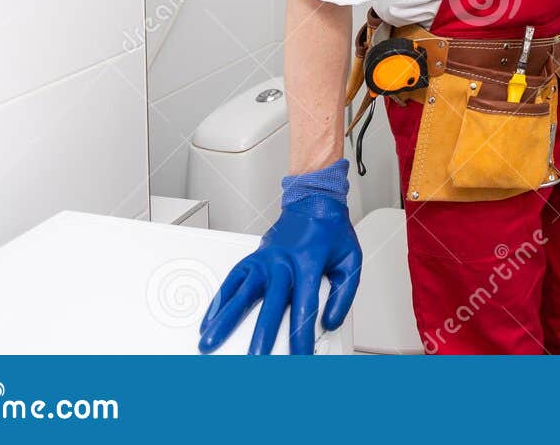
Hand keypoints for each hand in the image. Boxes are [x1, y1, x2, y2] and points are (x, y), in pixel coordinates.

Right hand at [198, 163, 361, 354]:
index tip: (299, 358)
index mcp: (310, 264)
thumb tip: (330, 323)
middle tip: (254, 359)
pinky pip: (232, 280)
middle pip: (270, 305)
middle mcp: (283, 262)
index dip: (301, 336)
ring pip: (242, 293)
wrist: (314, 199)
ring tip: (210, 342)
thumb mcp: (350, 260)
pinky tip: (209, 320)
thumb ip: (344, 294)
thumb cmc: (331, 230)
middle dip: (261, 335)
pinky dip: (219, 300)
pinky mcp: (253, 257)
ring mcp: (265, 259)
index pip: (305, 307)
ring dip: (225, 320)